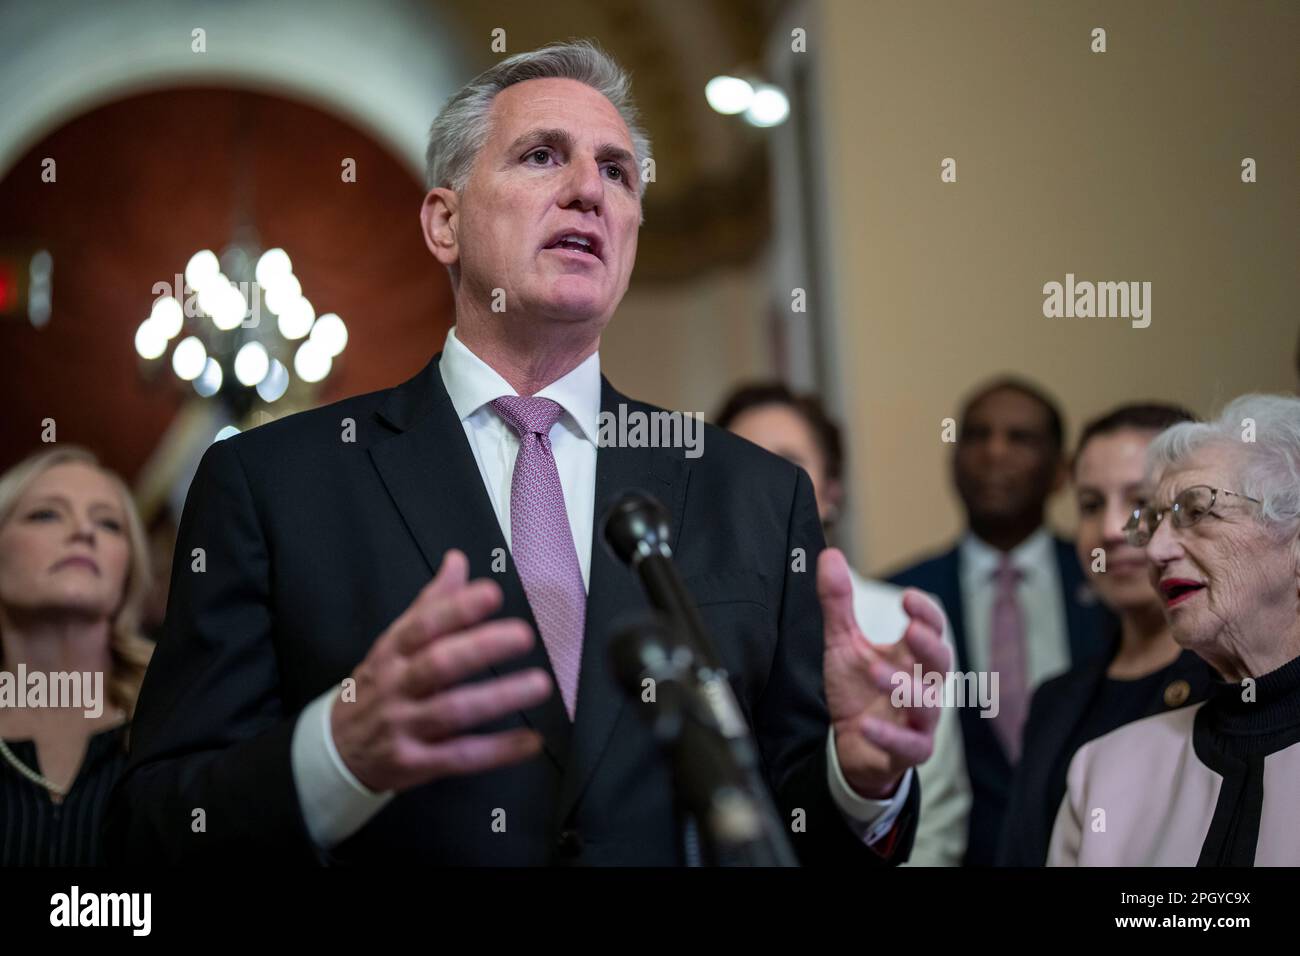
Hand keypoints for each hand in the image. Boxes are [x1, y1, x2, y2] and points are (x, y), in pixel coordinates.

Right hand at [330, 549, 552, 791]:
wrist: (335, 750)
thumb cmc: (377, 687)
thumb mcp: (392, 643)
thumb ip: (430, 603)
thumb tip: (458, 560)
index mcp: (392, 652)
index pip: (423, 625)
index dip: (457, 609)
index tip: (491, 593)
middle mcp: (397, 686)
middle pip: (438, 664)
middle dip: (481, 648)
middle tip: (524, 635)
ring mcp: (404, 726)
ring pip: (453, 711)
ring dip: (499, 697)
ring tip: (539, 684)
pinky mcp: (415, 764)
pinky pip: (461, 757)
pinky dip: (498, 750)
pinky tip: (530, 740)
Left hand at [818, 547, 950, 798]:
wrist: (852, 744)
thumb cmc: (857, 690)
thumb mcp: (843, 643)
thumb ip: (838, 603)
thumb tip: (830, 554)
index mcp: (911, 657)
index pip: (931, 630)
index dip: (926, 614)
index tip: (908, 597)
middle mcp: (922, 685)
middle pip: (941, 664)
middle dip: (929, 646)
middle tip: (910, 630)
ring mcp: (919, 720)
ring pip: (927, 704)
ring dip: (904, 688)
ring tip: (876, 671)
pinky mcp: (909, 751)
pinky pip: (909, 745)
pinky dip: (890, 736)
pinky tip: (867, 724)